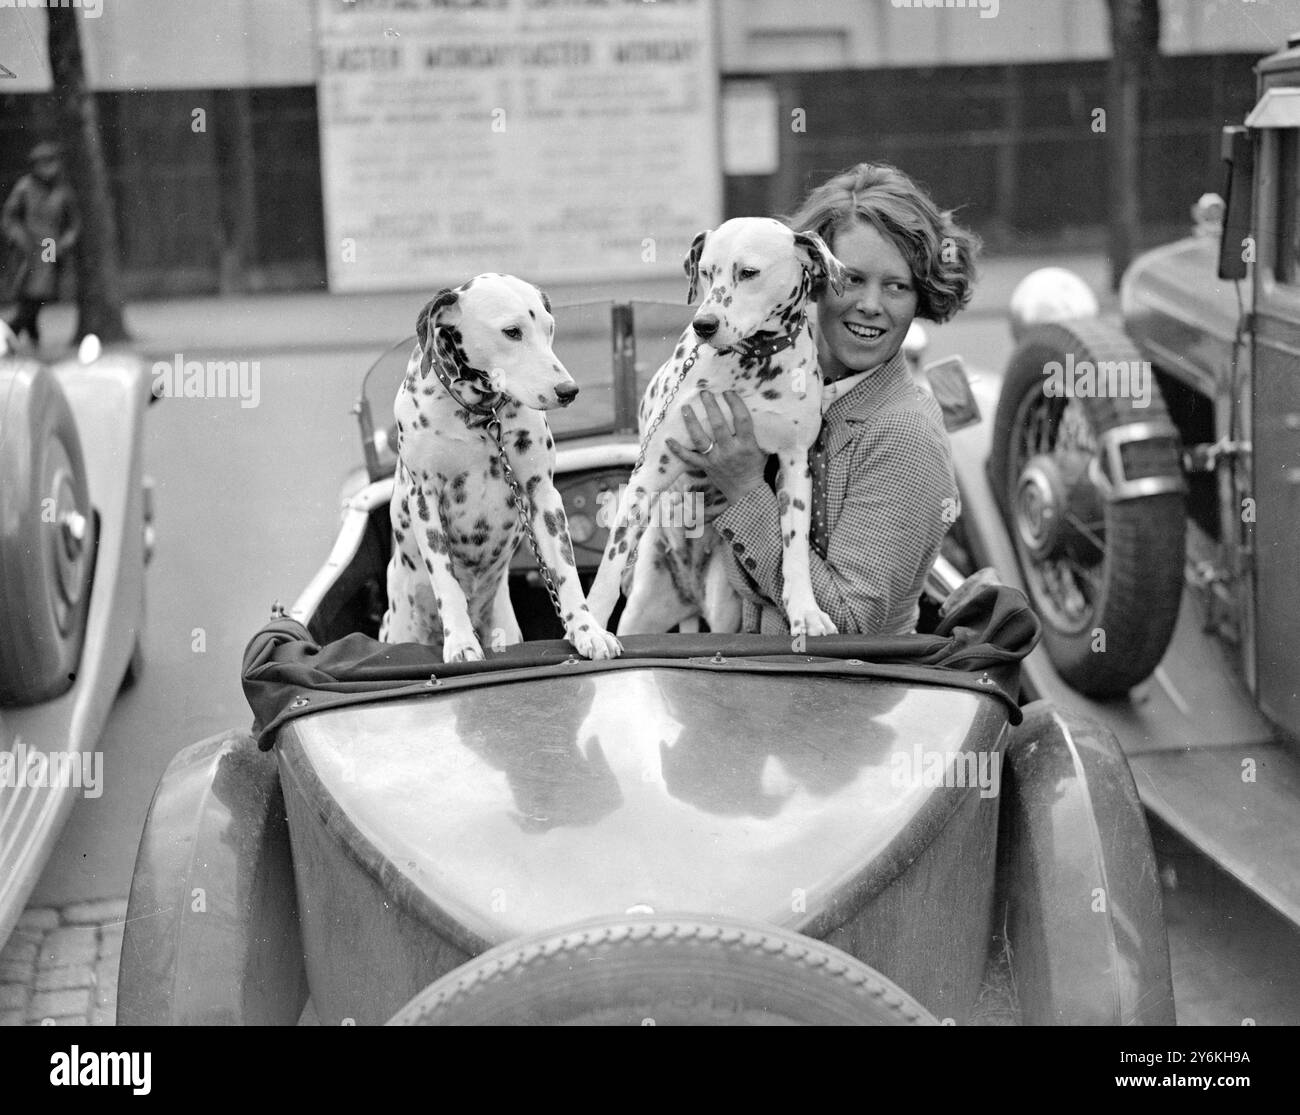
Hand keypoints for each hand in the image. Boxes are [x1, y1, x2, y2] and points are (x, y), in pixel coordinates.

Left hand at [666, 390, 767, 504]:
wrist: (747, 493)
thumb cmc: (755, 467)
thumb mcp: (759, 449)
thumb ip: (752, 432)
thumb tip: (750, 409)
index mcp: (747, 444)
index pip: (742, 419)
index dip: (735, 403)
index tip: (728, 392)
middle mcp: (730, 451)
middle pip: (718, 425)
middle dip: (711, 406)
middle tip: (704, 393)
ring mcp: (716, 459)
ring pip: (701, 439)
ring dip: (692, 422)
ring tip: (685, 408)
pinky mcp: (706, 467)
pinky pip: (689, 458)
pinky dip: (678, 450)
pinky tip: (668, 440)